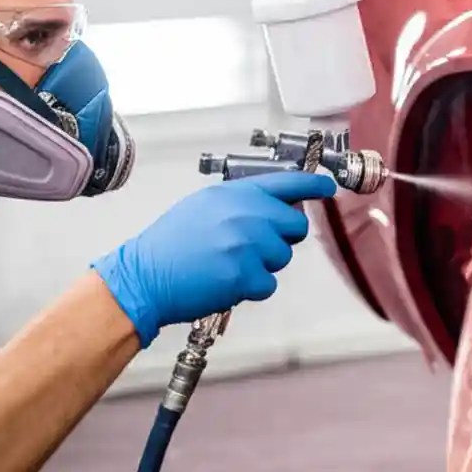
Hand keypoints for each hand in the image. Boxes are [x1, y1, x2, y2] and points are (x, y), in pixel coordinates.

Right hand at [91, 171, 336, 346]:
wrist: (143, 277)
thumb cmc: (170, 244)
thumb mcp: (204, 205)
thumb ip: (242, 202)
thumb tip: (275, 207)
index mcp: (235, 194)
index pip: (287, 183)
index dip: (312, 186)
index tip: (327, 187)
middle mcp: (246, 215)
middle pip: (295, 226)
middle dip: (282, 238)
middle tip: (253, 247)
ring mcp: (248, 246)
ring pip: (282, 257)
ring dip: (263, 265)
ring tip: (228, 264)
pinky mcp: (246, 276)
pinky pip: (268, 284)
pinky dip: (251, 288)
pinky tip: (225, 282)